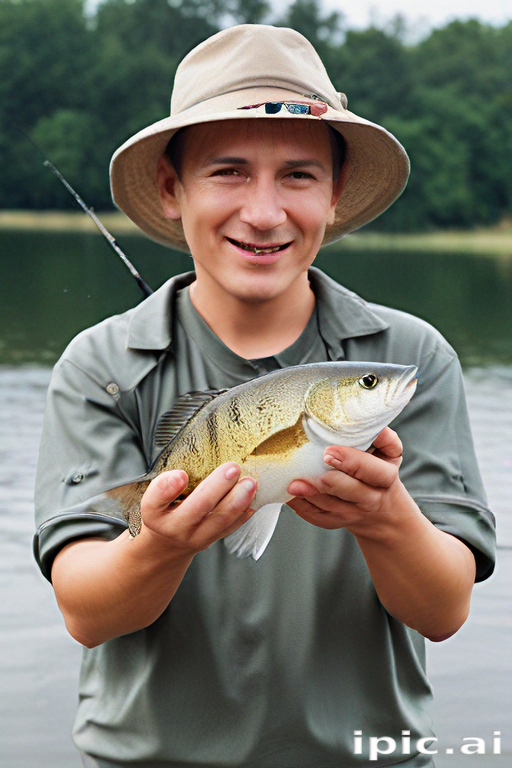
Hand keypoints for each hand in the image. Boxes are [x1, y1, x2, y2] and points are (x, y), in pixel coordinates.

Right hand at [139, 463, 256, 555]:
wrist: (165, 545)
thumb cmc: (162, 510)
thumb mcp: (155, 495)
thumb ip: (168, 480)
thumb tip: (199, 454)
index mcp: (153, 513)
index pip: (155, 500)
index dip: (167, 487)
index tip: (181, 474)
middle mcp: (173, 527)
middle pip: (196, 508)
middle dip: (217, 487)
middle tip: (233, 468)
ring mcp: (194, 538)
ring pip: (219, 520)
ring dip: (237, 500)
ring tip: (250, 483)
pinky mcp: (211, 540)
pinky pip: (230, 527)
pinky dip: (243, 513)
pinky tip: (253, 500)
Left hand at [287, 427, 408, 533]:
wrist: (383, 511)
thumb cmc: (379, 471)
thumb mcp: (389, 454)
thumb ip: (383, 437)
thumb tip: (366, 422)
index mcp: (385, 478)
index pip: (375, 472)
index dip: (353, 461)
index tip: (330, 452)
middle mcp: (371, 498)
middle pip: (351, 491)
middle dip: (330, 480)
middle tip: (309, 468)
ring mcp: (353, 513)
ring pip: (331, 507)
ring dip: (310, 495)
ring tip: (293, 484)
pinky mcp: (336, 521)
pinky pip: (318, 517)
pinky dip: (302, 507)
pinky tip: (291, 495)